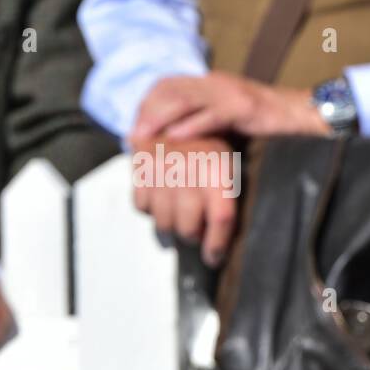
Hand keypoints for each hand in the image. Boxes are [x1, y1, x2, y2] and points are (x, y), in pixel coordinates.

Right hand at [129, 136, 239, 266]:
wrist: (173, 111)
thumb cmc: (208, 142)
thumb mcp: (229, 161)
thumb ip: (229, 194)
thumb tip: (230, 232)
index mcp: (215, 170)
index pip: (220, 218)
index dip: (216, 245)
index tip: (214, 258)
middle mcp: (186, 173)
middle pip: (188, 228)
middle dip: (194, 237)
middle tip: (198, 232)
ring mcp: (159, 173)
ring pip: (163, 223)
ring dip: (173, 227)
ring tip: (180, 217)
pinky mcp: (139, 171)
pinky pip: (142, 207)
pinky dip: (152, 210)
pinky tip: (162, 200)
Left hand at [130, 70, 329, 143]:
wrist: (301, 112)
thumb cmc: (268, 118)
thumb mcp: (232, 114)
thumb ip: (209, 117)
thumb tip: (184, 136)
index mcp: (210, 82)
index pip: (169, 86)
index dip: (148, 103)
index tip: (135, 124)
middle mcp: (215, 82)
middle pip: (170, 90)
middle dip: (148, 111)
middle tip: (132, 134)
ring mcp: (229, 93)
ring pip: (184, 100)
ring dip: (160, 118)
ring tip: (145, 136)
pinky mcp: (243, 107)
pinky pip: (210, 115)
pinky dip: (190, 126)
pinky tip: (175, 138)